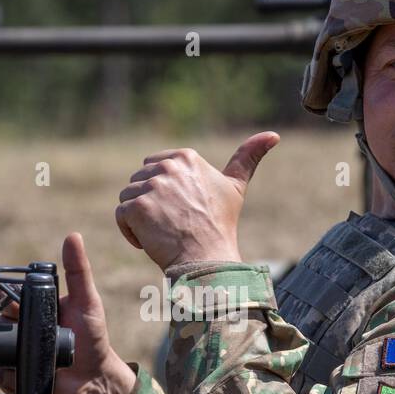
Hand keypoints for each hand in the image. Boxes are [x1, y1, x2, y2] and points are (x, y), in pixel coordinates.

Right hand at [0, 233, 134, 393]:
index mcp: (37, 310)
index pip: (10, 300)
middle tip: (27, 334)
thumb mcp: (87, 302)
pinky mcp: (16, 377)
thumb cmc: (93, 341)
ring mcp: (18, 354)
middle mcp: (24, 330)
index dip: (9, 302)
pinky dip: (9, 375)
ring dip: (5, 352)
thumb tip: (73, 236)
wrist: (93, 382)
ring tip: (31, 355)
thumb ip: (78, 271)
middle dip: (6, 327)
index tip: (16, 306)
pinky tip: (27, 372)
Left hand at [115, 131, 279, 269]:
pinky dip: (130, 231)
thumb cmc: (220, 226)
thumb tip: (273, 135)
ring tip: (163, 232)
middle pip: (140, 182)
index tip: (182, 210)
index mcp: (186, 157)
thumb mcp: (235, 187)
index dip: (163, 192)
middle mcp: (168, 167)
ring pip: (129, 197)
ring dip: (140, 218)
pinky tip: (149, 241)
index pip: (154, 167)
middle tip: (174, 224)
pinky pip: (121, 215)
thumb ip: (248, 157)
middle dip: (150, 204)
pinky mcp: (137, 207)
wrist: (208, 258)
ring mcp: (151, 186)